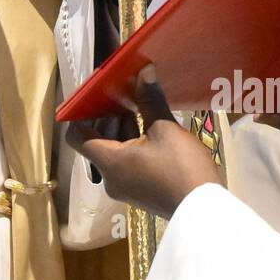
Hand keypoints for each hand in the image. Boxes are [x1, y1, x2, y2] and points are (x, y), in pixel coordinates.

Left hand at [66, 65, 222, 218]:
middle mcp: (110, 177)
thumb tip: (144, 70)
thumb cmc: (180, 167)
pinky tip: (151, 133)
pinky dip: (131, 147)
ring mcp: (124, 188)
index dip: (81, 115)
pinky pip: (125, 165)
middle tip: (124, 98)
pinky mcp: (139, 193)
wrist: (203, 209)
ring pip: (112, 153)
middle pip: (95, 143)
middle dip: (107, 119)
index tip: (98, 98)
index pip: (76, 136)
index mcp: (109, 161)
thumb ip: (150, 100)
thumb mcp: (165, 129)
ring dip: (121, 132)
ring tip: (140, 110)